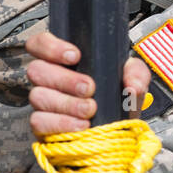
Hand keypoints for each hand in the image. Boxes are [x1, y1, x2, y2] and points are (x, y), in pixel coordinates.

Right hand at [25, 31, 150, 136]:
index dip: (50, 47)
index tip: (74, 55)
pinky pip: (39, 122)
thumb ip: (135, 73)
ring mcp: (43, 101)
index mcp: (63, 60)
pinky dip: (61, 123)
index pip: (40, 43)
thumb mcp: (132, 78)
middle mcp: (48, 78)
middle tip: (89, 88)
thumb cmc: (117, 97)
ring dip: (66, 103)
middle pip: (37, 70)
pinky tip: (80, 124)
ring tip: (89, 109)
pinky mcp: (42, 125)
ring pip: (38, 96)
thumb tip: (132, 86)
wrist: (117, 128)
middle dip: (65, 79)